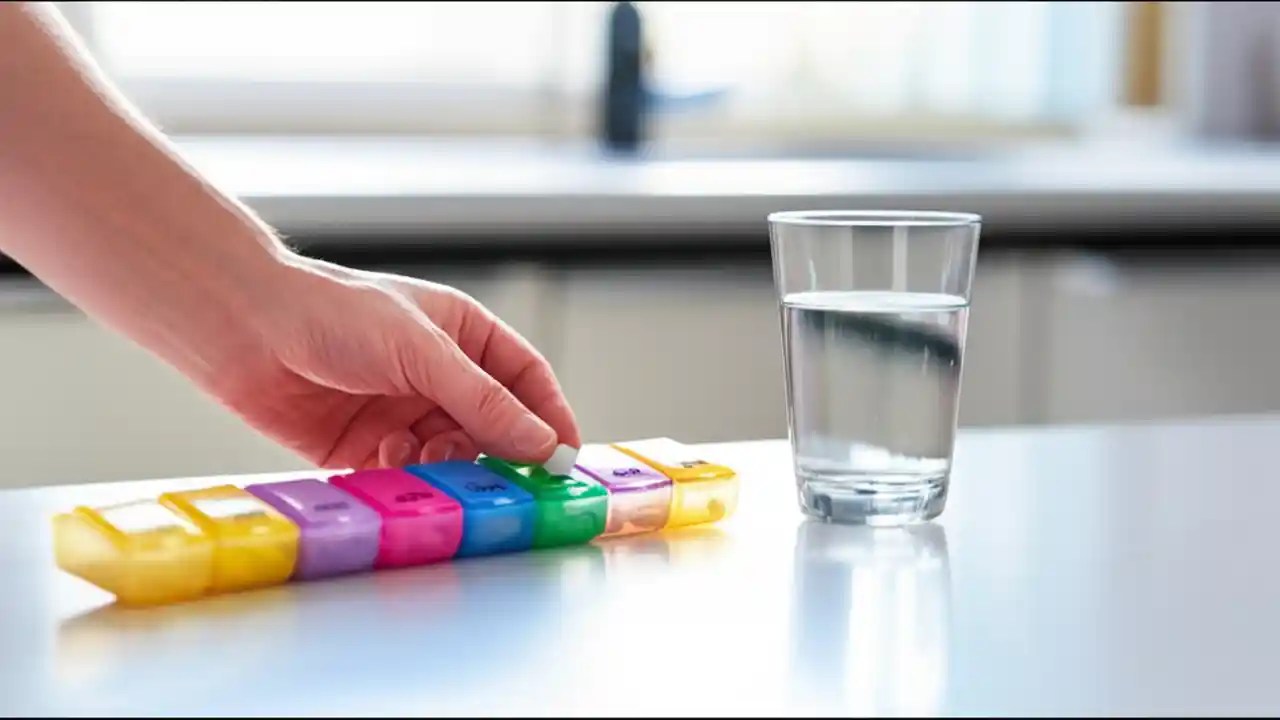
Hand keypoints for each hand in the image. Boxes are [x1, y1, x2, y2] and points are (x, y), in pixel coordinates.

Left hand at [211, 255, 580, 470]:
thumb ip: (485, 402)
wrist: (243, 330)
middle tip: (504, 482)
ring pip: (451, 456)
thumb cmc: (332, 314)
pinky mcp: (365, 448)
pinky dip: (405, 475)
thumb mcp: (423, 352)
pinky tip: (385, 456)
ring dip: (445, 464)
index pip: (525, 380)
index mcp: (462, 336)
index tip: (565, 460)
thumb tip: (543, 443)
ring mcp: (403, 412)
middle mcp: (437, 375)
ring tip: (425, 454)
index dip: (549, 417)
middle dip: (496, 452)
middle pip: (493, 427)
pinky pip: (406, 476)